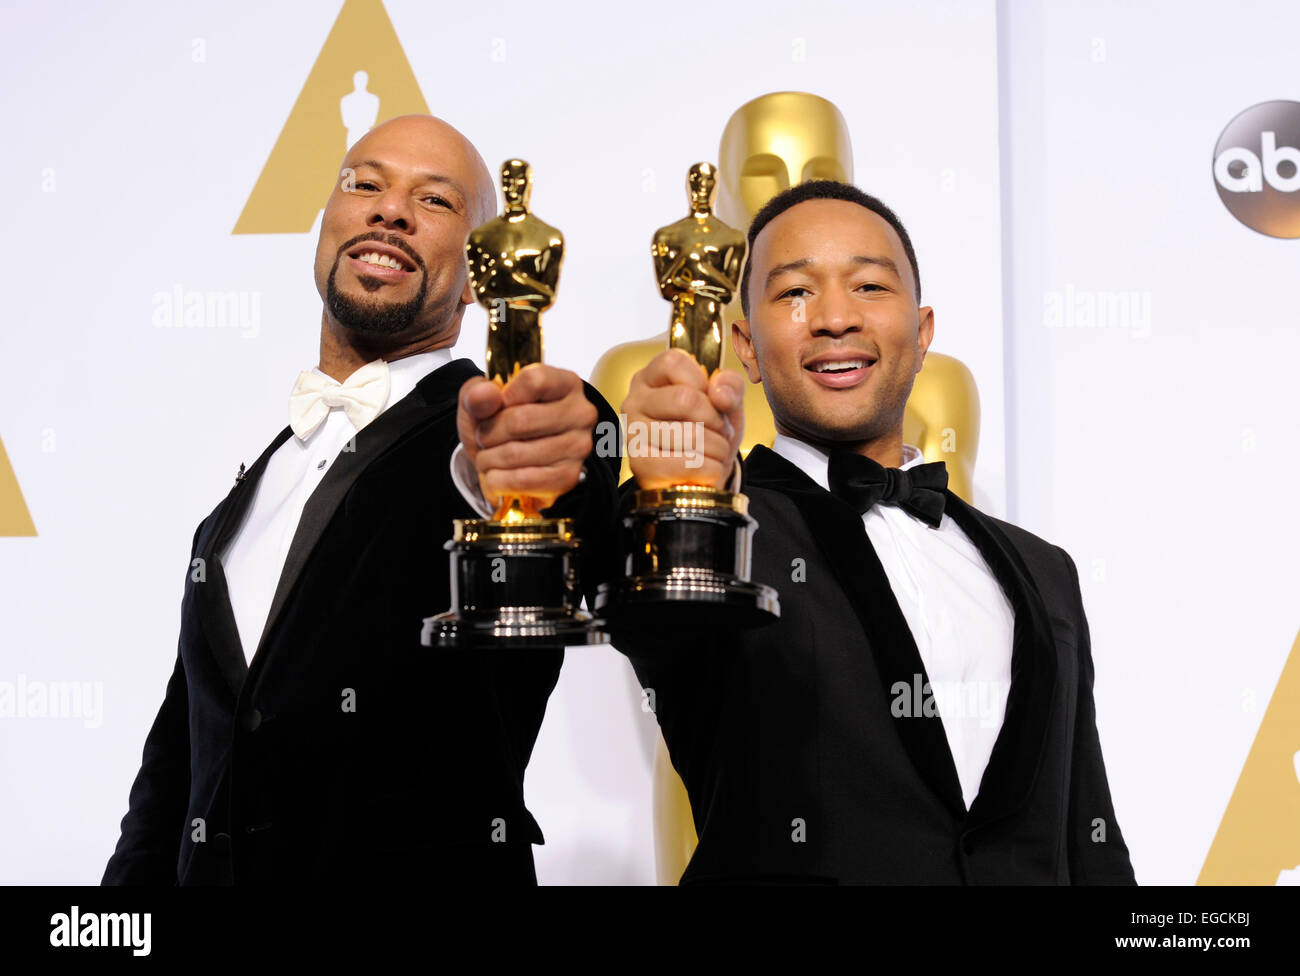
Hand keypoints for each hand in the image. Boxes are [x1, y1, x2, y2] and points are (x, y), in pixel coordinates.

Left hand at [457, 364, 597, 508]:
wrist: (509, 459)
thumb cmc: (501, 422)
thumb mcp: (483, 399)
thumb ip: (478, 393)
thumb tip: (483, 396)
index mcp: (565, 383)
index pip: (533, 382)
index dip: (504, 397)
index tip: (497, 407)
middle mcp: (580, 413)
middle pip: (520, 420)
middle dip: (488, 433)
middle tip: (483, 438)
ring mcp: (578, 447)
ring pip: (516, 454)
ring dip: (488, 459)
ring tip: (487, 457)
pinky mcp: (568, 477)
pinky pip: (521, 480)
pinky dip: (497, 480)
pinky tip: (496, 475)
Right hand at [621, 348, 743, 489]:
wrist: (701, 475)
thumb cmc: (708, 431)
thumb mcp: (726, 401)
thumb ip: (730, 386)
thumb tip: (720, 394)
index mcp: (650, 377)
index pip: (673, 362)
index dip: (703, 382)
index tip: (710, 399)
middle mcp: (634, 402)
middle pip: (685, 399)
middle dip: (716, 420)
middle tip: (719, 430)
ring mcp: (633, 434)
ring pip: (691, 435)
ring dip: (717, 448)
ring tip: (714, 451)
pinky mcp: (640, 466)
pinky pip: (689, 465)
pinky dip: (710, 469)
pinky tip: (706, 469)